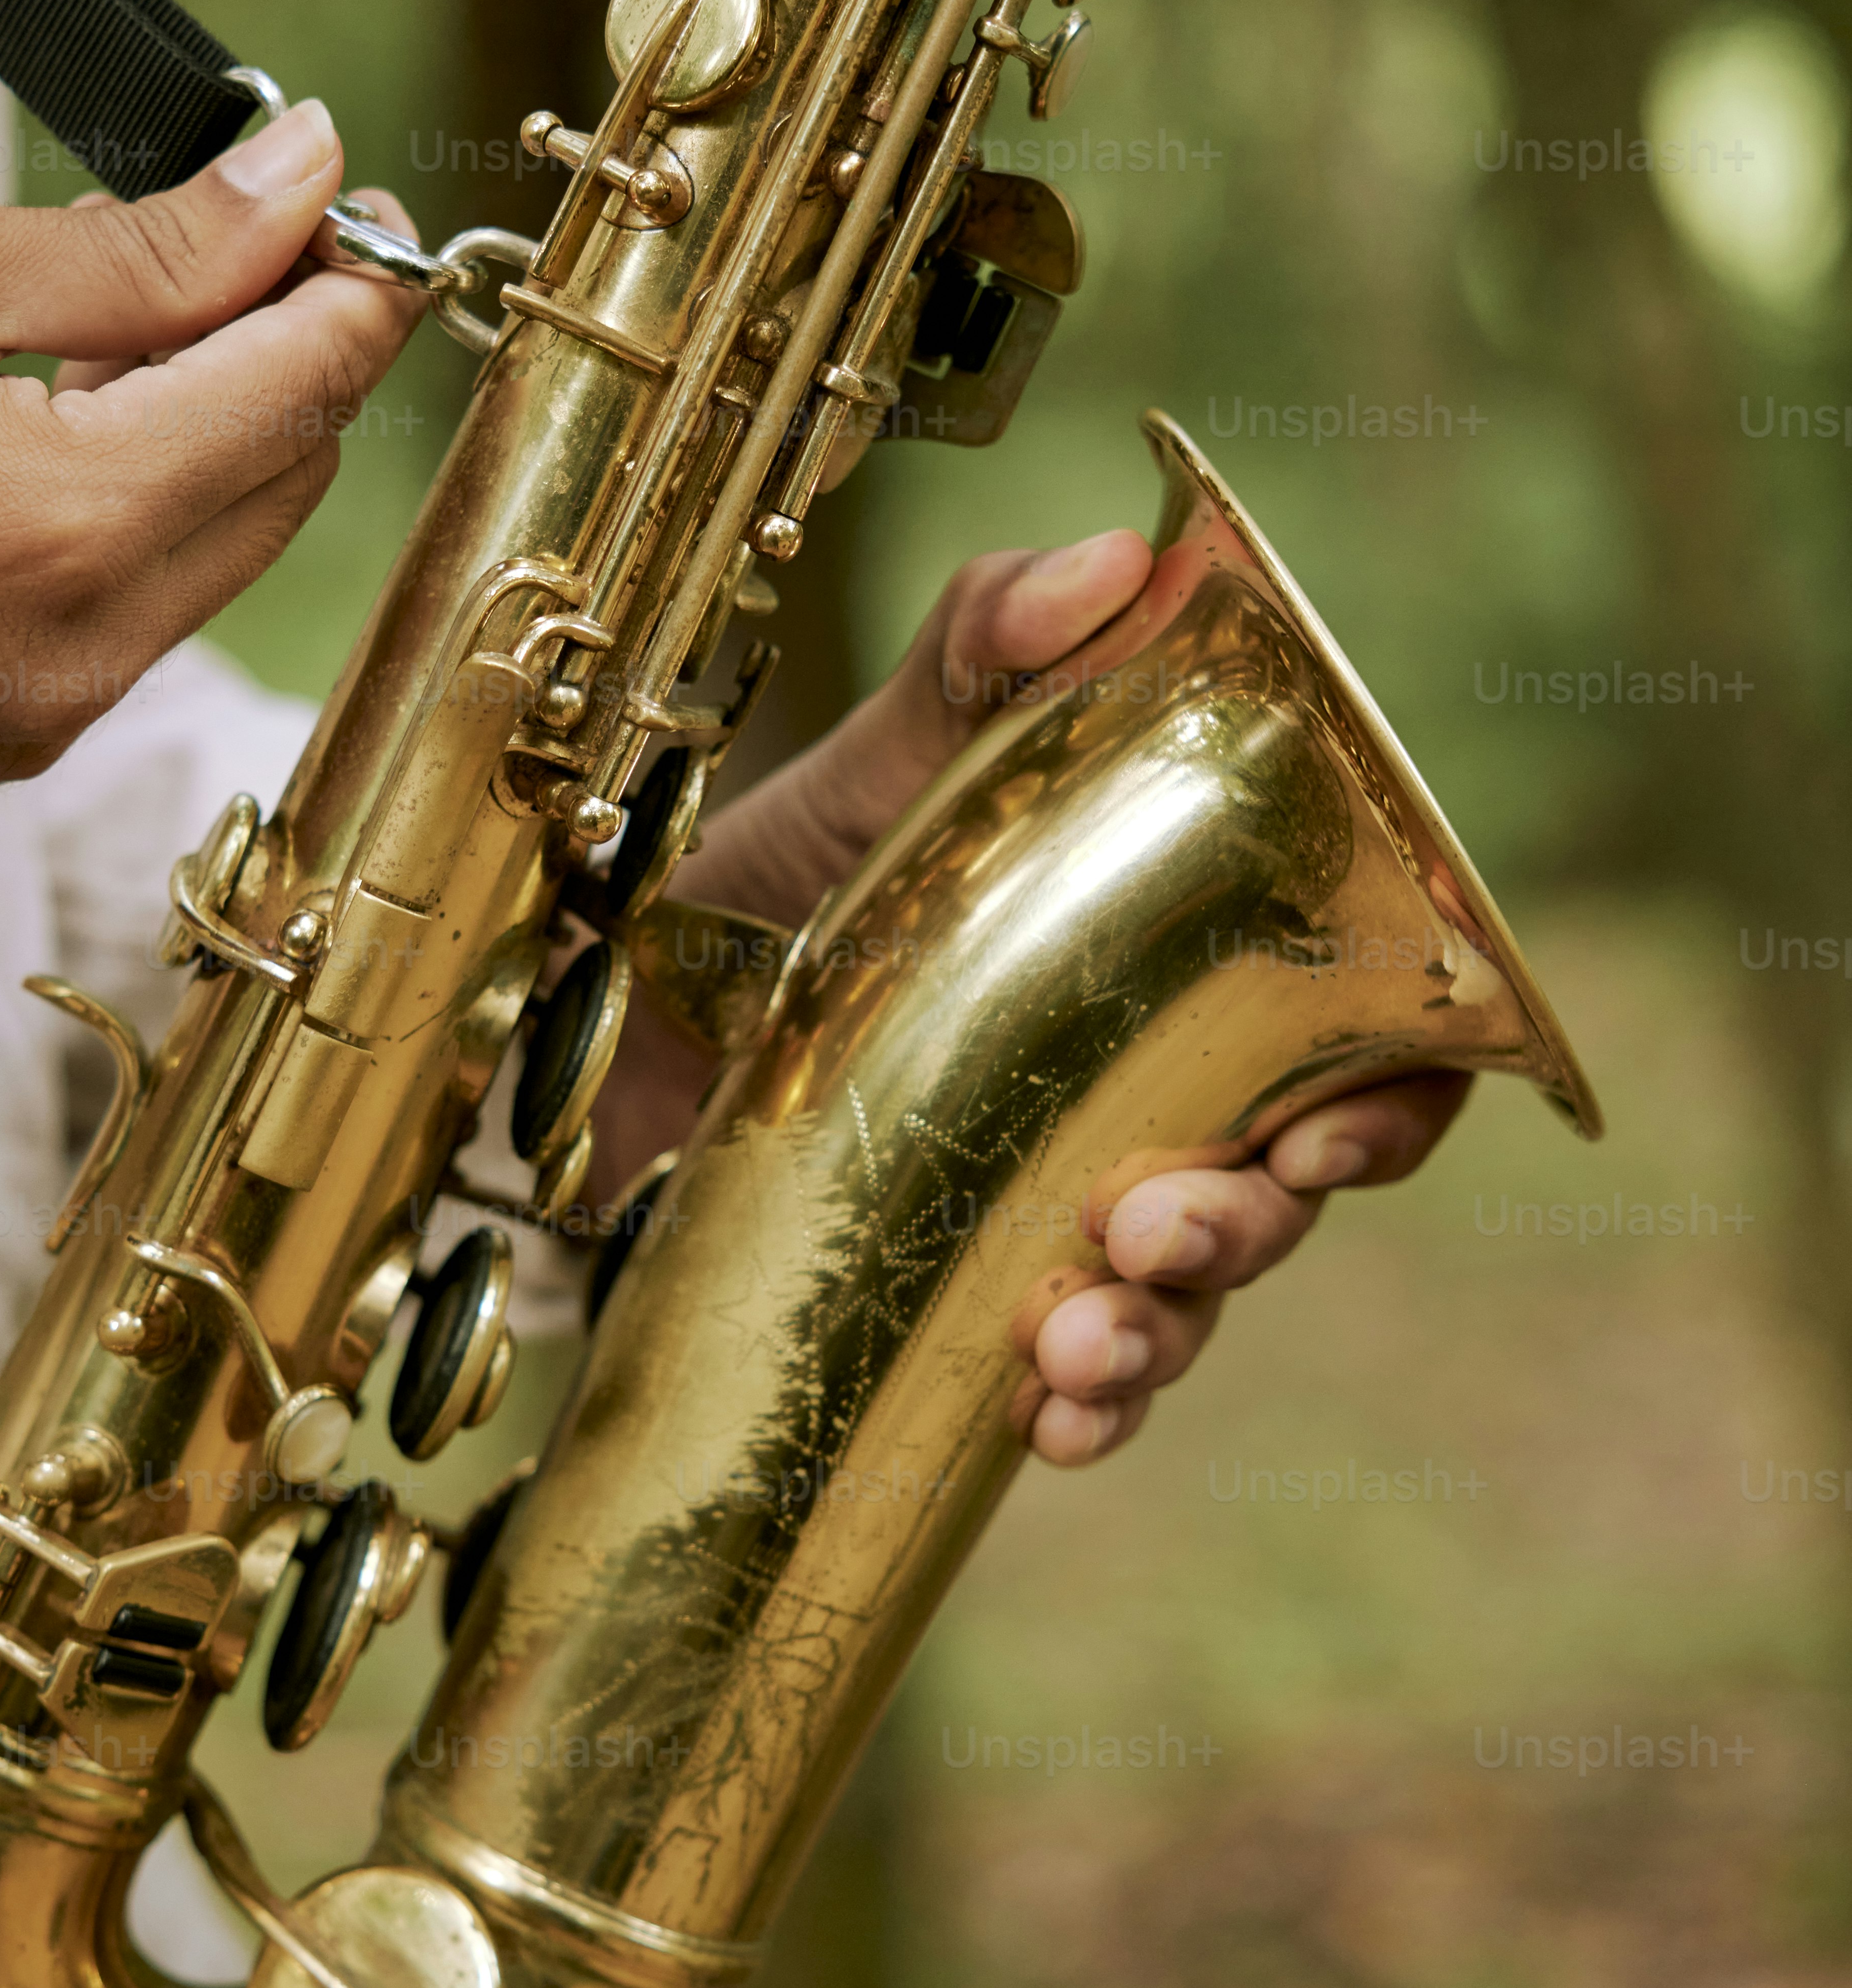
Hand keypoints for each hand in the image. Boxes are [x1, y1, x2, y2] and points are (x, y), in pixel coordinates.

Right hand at [0, 99, 418, 788]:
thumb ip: (141, 246)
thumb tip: (294, 180)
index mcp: (74, 521)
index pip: (302, 389)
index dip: (353, 284)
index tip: (364, 211)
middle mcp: (85, 649)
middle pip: (284, 483)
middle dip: (293, 357)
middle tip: (257, 246)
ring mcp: (46, 715)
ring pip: (217, 556)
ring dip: (215, 438)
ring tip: (133, 330)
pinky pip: (131, 617)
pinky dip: (136, 519)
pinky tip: (66, 435)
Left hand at [594, 533, 1470, 1466]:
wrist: (590, 1035)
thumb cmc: (754, 894)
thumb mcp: (861, 766)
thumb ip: (981, 653)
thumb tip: (1114, 562)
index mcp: (1179, 980)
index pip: (1360, 1048)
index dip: (1396, 1101)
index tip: (1333, 1134)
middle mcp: (1147, 1107)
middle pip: (1281, 1194)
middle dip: (1247, 1228)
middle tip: (1152, 1223)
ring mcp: (1061, 1218)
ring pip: (1186, 1305)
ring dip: (1161, 1335)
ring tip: (1077, 1341)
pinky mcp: (964, 1309)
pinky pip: (1072, 1395)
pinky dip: (1084, 1420)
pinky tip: (1047, 1426)